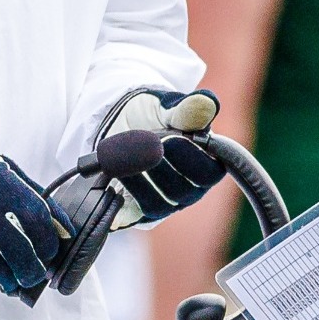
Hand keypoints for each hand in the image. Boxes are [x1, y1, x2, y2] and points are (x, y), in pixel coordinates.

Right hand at [0, 142, 68, 297]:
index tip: (48, 251)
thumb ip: (42, 202)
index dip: (49, 244)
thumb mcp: (13, 177)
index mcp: (5, 191)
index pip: (39, 225)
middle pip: (21, 257)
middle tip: (32, 273)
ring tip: (8, 271)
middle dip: (32, 271)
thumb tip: (66, 234)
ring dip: (9, 279)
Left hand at [100, 87, 226, 227]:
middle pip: (181, 191)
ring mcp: (164, 203)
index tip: (171, 138)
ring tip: (122, 158)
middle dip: (160, 167)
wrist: (122, 124)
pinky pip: (129, 215)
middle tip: (143, 146)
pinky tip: (109, 181)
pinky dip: (118, 201)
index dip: (191, 157)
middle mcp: (189, 190)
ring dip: (137, 181)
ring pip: (155, 204)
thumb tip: (208, 103)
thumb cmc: (155, 116)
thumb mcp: (169, 107)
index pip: (209, 173)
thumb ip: (187, 108)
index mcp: (207, 165)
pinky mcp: (136, 213)